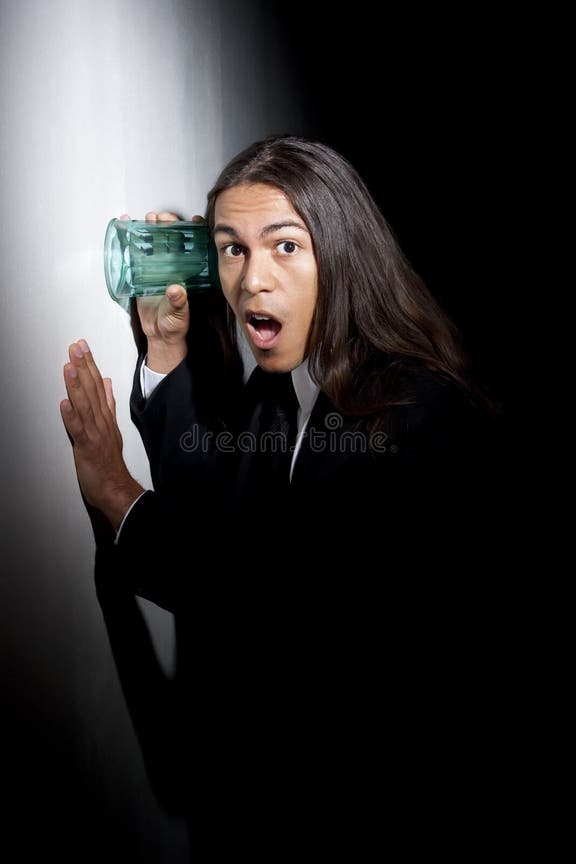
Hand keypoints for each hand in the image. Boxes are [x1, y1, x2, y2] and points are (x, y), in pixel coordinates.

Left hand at [60, 340, 143, 530]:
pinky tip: (64, 403)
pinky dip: (71, 417)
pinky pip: (78, 430)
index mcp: (105, 416)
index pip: (98, 384)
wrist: (116, 487)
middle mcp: (101, 421)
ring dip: (76, 386)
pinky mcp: (87, 447)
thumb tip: (107, 383)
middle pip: (92, 389)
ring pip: (84, 405)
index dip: (90, 364)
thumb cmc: (110, 461)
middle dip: (83, 366)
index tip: (83, 347)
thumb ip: (108, 404)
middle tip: (76, 347)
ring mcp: (95, 433)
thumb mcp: (111, 428)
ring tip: (69, 367)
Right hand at [121, 211, 203, 372]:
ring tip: (147, 218)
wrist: (158, 335)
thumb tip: (176, 290)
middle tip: (162, 218)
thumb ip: (178, 303)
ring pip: (154, 243)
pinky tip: (126, 226)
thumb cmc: (174, 324)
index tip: (194, 221)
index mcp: (186, 274)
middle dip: (167, 225)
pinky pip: (136, 255)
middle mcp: (172, 268)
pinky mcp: (140, 274)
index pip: (193, 249)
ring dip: (150, 228)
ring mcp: (156, 269)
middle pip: (171, 240)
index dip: (194, 233)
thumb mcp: (178, 315)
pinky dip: (130, 240)